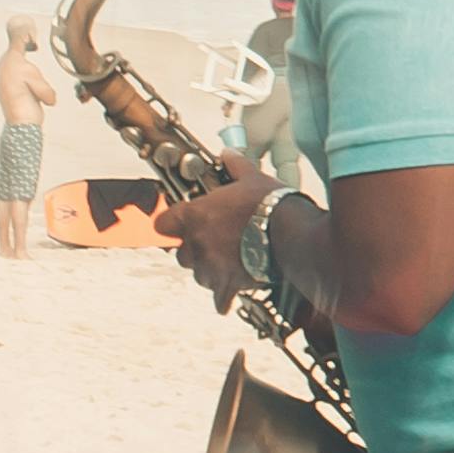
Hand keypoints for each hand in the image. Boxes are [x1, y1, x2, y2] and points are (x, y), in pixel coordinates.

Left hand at [155, 158, 272, 313]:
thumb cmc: (269, 204)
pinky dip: (224, 296)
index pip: (162, 224)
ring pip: (198, 274)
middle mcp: (197, 245)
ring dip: (208, 269)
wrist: (290, 235)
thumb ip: (235, 166)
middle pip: (181, 254)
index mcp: (195, 216)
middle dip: (193, 249)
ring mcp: (210, 268)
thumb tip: (228, 153)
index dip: (171, 223)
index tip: (181, 221)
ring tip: (228, 260)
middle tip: (212, 240)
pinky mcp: (228, 286)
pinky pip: (219, 299)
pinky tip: (233, 289)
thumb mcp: (251, 178)